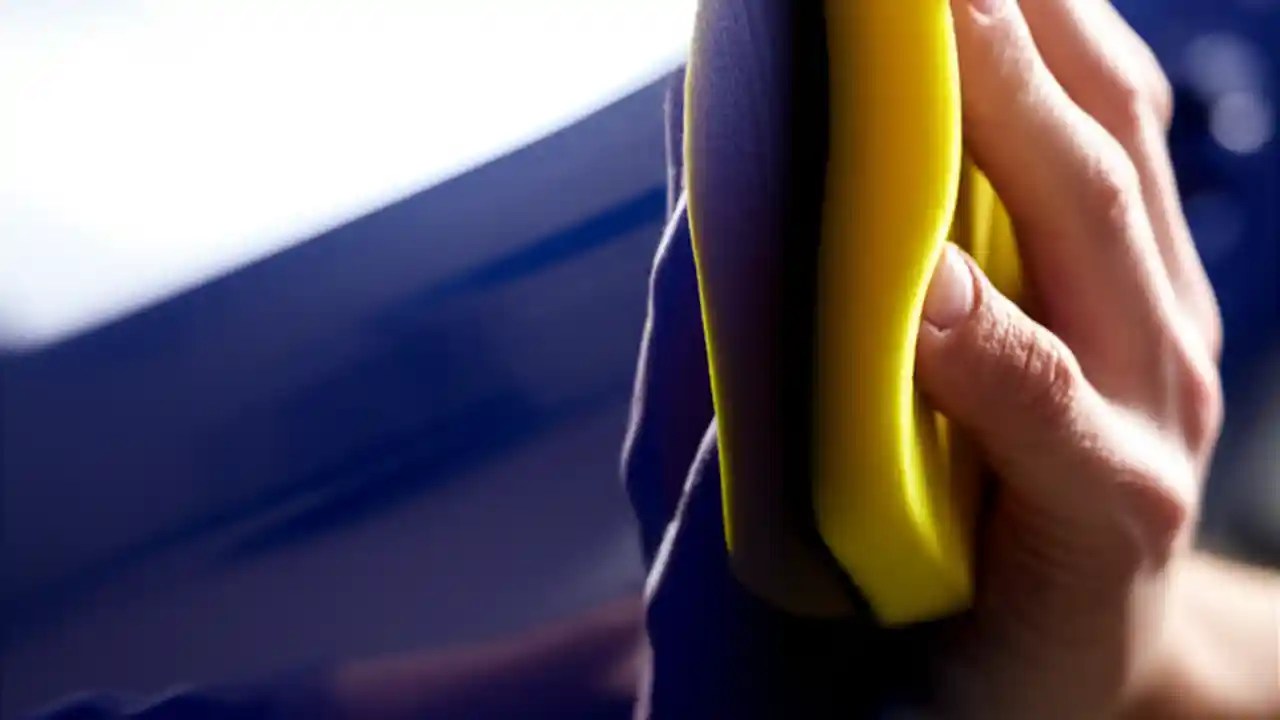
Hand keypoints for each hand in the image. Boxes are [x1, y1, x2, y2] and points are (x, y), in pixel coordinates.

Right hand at [911, 0, 1220, 715]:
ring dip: (1046, 33)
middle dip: (999, 89)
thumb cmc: (1033, 625)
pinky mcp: (1166, 281)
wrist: (1120, 631)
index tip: (890, 249)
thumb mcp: (990, 617)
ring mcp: (1173, 320)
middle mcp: (1163, 385)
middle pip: (1090, 205)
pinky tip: (1019, 2)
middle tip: (908, 7)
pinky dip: (1074, 47)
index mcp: (1109, 491)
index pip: (1036, 384)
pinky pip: (1135, 134)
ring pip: (1125, 140)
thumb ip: (973, 453)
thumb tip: (914, 300)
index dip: (965, 318)